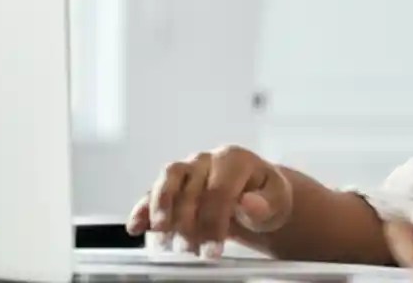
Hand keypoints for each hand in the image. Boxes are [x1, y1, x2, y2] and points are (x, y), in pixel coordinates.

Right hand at [125, 146, 293, 256]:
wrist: (254, 192)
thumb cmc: (265, 196)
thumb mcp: (277, 200)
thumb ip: (266, 202)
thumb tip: (248, 203)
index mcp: (234, 159)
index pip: (219, 190)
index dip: (213, 223)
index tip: (213, 253)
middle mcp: (207, 159)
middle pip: (190, 187)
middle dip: (187, 224)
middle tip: (189, 252)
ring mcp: (187, 168)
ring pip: (167, 180)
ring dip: (160, 211)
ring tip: (162, 242)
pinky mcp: (172, 183)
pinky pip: (152, 191)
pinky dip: (142, 209)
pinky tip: (135, 227)